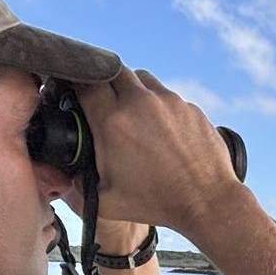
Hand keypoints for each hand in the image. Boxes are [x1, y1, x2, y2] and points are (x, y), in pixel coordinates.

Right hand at [74, 69, 250, 234]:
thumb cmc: (156, 204)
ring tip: (131, 110)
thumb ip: (79, 184)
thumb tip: (69, 174)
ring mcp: (169, 102)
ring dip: (131, 87)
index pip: (85, 84)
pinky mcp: (190, 107)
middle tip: (102, 97)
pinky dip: (158, 104)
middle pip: (112, 70)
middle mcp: (140, 104)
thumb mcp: (105, 201)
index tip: (74, 92)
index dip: (75, 84)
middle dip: (103, 80)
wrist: (206, 201)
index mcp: (113, 122)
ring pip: (141, 77)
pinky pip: (167, 95)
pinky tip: (159, 127)